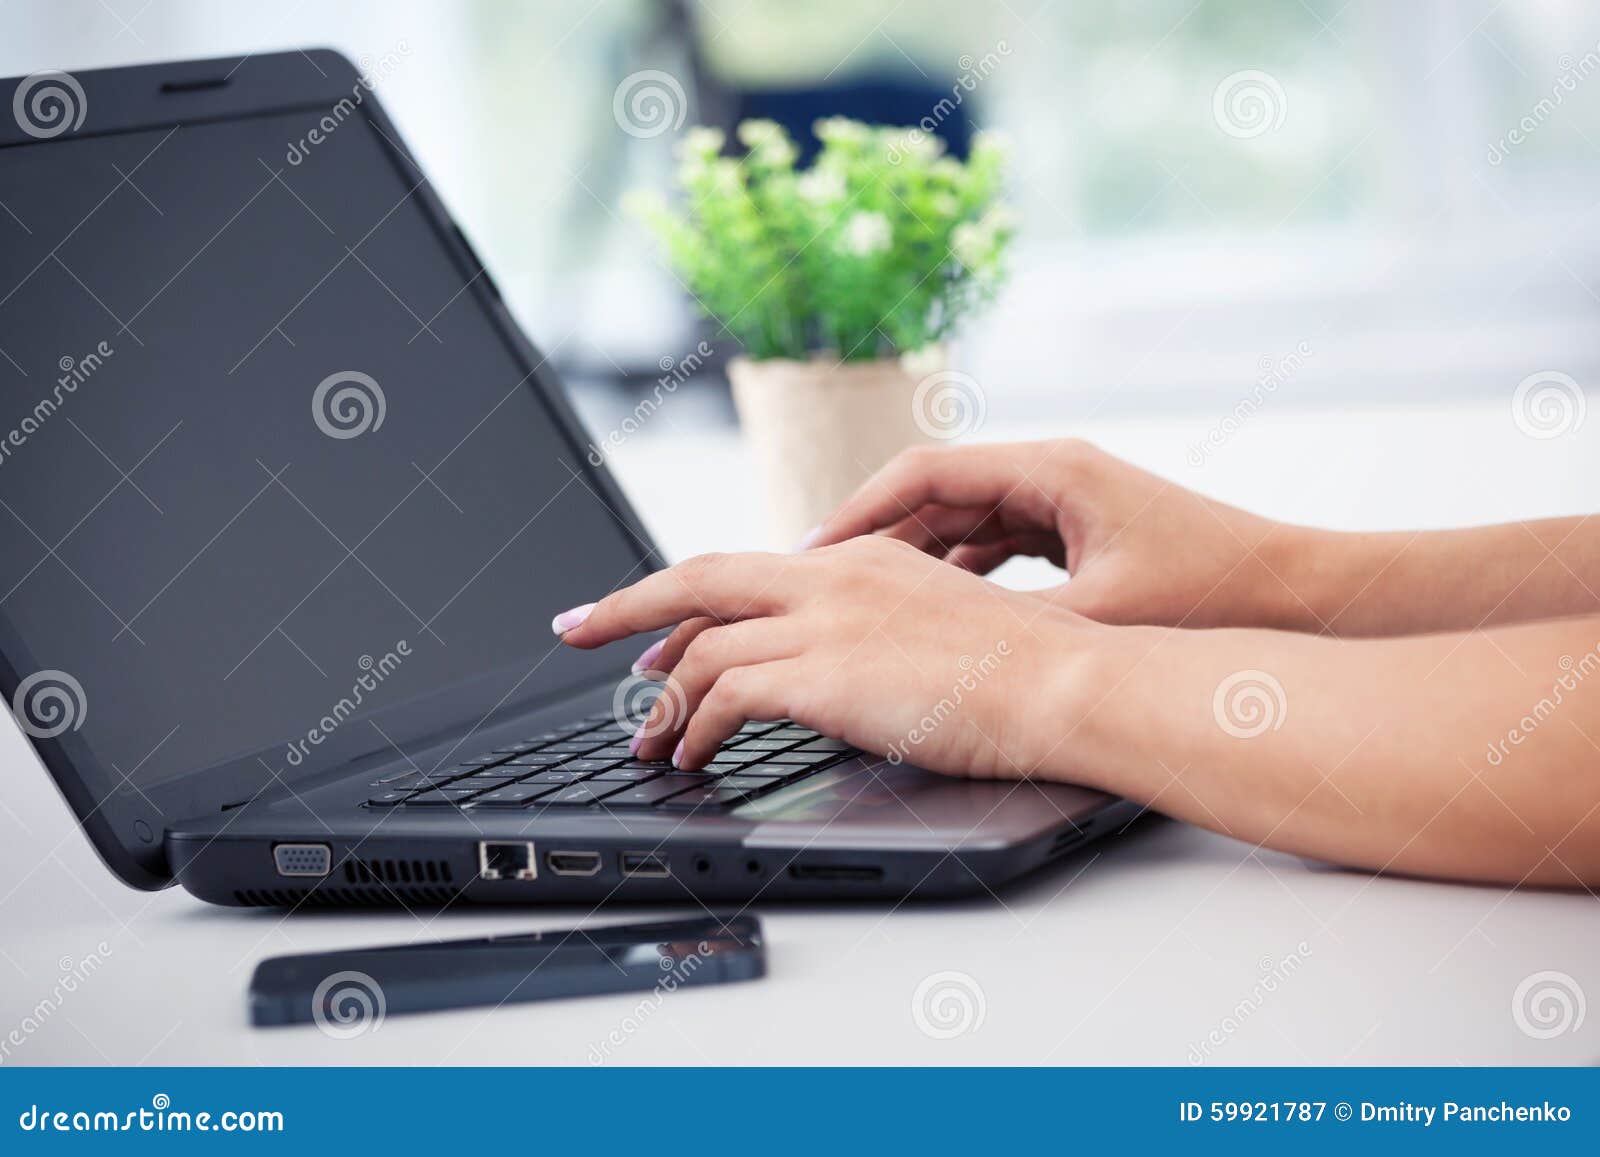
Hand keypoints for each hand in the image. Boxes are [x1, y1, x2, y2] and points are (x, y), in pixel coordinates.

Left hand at [551, 537, 1090, 774]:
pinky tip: (691, 755)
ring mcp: (824, 619)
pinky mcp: (824, 671)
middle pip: (696, 577)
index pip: (743, 569)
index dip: (682, 593)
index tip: (642, 615)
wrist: (1068, 682)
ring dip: (661, 698)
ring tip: (647, 739)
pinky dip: (694, 727)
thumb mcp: (940, 628)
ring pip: (701, 646)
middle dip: (623, 607)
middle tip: (574, 628)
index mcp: (858, 561)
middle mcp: (830, 576)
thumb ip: (876, 632)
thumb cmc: (1027, 671)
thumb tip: (836, 671)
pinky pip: (724, 694)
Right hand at [807, 440, 1315, 629]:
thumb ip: (1010, 625)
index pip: (925, 473)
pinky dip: (960, 571)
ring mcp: (1069, 500)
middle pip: (938, 493)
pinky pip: (1000, 543)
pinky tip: (929, 611)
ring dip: (914, 555)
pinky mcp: (1084, 531)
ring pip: (966, 520)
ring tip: (856, 600)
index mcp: (1051, 470)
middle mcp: (1054, 472)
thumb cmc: (1215, 592)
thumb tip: (928, 648)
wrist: (1305, 594)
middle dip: (876, 536)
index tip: (810, 552)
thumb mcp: (1098, 617)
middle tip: (816, 582)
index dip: (859, 511)